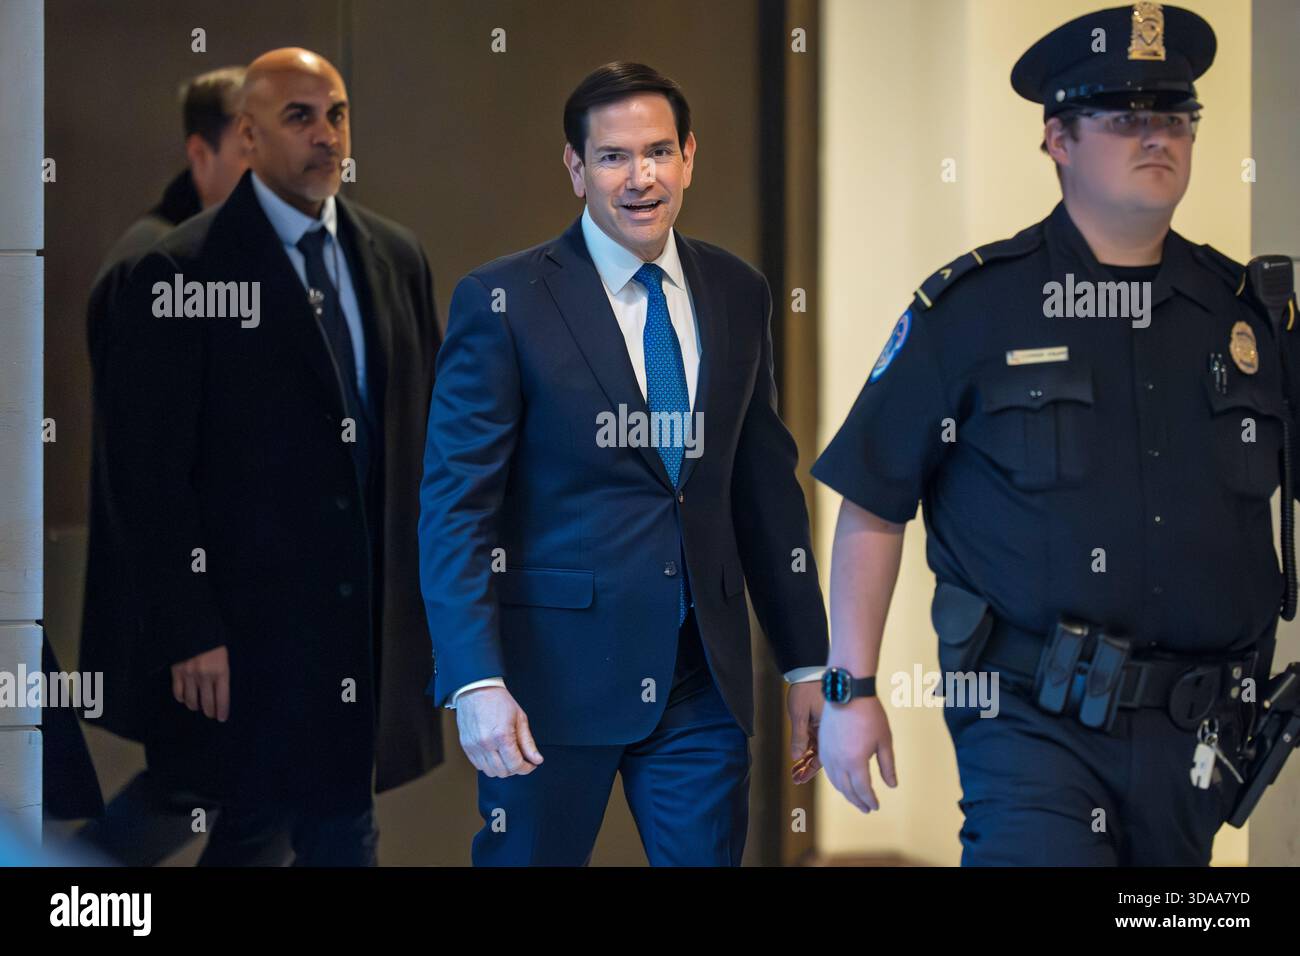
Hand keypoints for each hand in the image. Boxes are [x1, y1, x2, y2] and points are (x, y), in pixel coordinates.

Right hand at [171, 645, 229, 721]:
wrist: (192, 626)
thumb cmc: (213, 640)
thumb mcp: (224, 656)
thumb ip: (221, 672)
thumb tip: (219, 689)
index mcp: (221, 671)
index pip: (223, 697)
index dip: (222, 710)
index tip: (222, 718)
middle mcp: (205, 677)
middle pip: (207, 702)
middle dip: (210, 711)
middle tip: (211, 714)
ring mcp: (189, 676)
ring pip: (191, 700)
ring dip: (195, 705)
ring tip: (197, 706)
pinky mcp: (176, 673)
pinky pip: (178, 692)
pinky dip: (181, 698)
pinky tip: (184, 699)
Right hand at [456, 685, 543, 777]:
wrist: (476, 690)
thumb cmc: (498, 701)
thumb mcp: (520, 718)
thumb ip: (528, 743)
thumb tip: (537, 760)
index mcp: (502, 736)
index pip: (515, 765)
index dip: (526, 768)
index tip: (530, 764)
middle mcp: (486, 744)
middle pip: (503, 772)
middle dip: (515, 768)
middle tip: (520, 759)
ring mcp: (474, 746)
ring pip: (490, 772)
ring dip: (502, 768)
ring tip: (507, 756)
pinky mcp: (466, 747)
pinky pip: (478, 766)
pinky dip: (489, 765)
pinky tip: (495, 754)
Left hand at [788, 681, 824, 784]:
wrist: (810, 671)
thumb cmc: (806, 689)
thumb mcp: (799, 713)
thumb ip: (798, 736)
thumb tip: (796, 756)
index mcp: (825, 730)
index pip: (819, 756)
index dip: (809, 769)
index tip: (800, 779)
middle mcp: (826, 731)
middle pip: (819, 755)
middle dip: (808, 768)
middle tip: (797, 778)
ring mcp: (823, 726)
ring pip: (816, 749)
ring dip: (806, 759)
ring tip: (796, 771)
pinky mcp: (820, 721)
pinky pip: (816, 739)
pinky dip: (807, 748)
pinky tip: (800, 756)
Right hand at [819, 695, 895, 812]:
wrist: (847, 692)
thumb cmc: (870, 714)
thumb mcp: (884, 740)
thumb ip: (887, 765)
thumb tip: (891, 785)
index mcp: (855, 761)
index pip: (863, 789)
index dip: (870, 800)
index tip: (876, 806)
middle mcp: (838, 761)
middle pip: (847, 789)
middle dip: (857, 800)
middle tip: (866, 808)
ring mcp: (827, 753)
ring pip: (835, 781)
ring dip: (845, 792)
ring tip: (855, 798)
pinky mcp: (822, 745)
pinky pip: (827, 769)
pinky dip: (835, 779)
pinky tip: (842, 780)